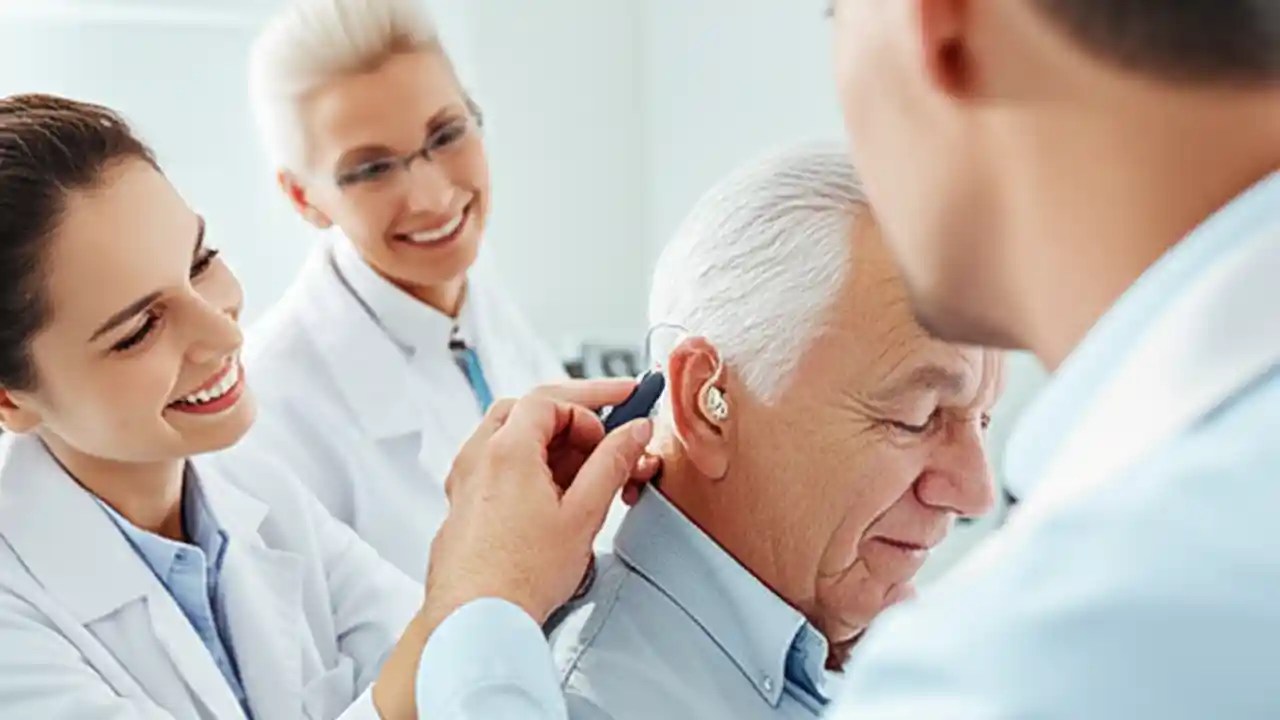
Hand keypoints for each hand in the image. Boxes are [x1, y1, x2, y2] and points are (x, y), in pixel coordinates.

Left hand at [427, 381, 656, 628]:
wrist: (475, 621)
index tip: (625, 403)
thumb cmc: (519, 576)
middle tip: (609, 436)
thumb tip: (632, 432)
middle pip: (528, 412)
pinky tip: (556, 499)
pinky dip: (531, 467)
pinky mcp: (464, 506)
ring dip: (553, 445)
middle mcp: (478, 457)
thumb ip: (613, 463)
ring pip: (511, 439)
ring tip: (589, 476)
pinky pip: (498, 467)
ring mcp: (465, 482)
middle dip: (574, 418)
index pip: (551, 398)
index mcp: (506, 449)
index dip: (594, 398)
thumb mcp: (584, 513)